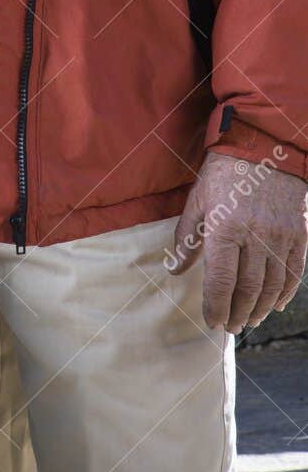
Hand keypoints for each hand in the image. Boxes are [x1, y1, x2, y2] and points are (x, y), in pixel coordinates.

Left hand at [169, 151, 307, 332]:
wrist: (265, 144)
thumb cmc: (224, 172)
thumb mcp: (198, 199)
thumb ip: (187, 237)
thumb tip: (175, 270)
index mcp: (225, 228)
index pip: (221, 281)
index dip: (216, 306)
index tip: (212, 321)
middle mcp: (255, 235)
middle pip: (248, 289)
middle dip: (238, 313)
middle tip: (231, 327)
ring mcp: (281, 236)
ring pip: (272, 285)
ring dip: (260, 308)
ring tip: (250, 320)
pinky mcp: (300, 233)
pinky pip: (294, 272)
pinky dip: (285, 293)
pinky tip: (275, 304)